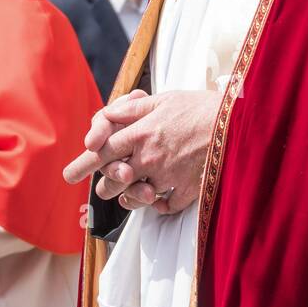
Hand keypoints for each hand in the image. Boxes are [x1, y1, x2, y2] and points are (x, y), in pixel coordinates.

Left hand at [62, 89, 220, 214]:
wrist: (238, 123)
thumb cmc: (199, 107)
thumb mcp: (162, 99)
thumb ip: (130, 110)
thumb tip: (104, 114)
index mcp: (141, 132)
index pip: (103, 151)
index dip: (84, 163)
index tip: (69, 175)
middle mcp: (150, 157)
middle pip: (114, 179)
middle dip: (106, 184)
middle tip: (104, 186)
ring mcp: (168, 177)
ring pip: (135, 197)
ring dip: (129, 196)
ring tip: (133, 191)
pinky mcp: (186, 191)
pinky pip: (163, 207)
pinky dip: (159, 204)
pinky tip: (161, 195)